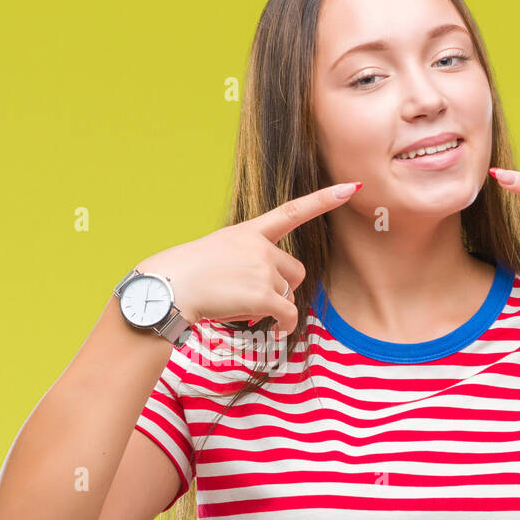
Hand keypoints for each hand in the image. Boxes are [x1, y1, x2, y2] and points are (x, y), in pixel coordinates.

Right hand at [136, 181, 361, 336]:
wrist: (169, 287)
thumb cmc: (184, 277)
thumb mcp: (215, 255)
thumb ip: (245, 264)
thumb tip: (270, 297)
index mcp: (247, 232)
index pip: (292, 211)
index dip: (323, 200)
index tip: (350, 188)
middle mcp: (259, 247)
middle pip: (295, 270)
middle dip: (283, 288)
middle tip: (258, 301)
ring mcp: (263, 269)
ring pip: (288, 294)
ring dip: (274, 307)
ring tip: (244, 311)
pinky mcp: (264, 294)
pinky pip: (288, 314)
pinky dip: (284, 326)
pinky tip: (276, 332)